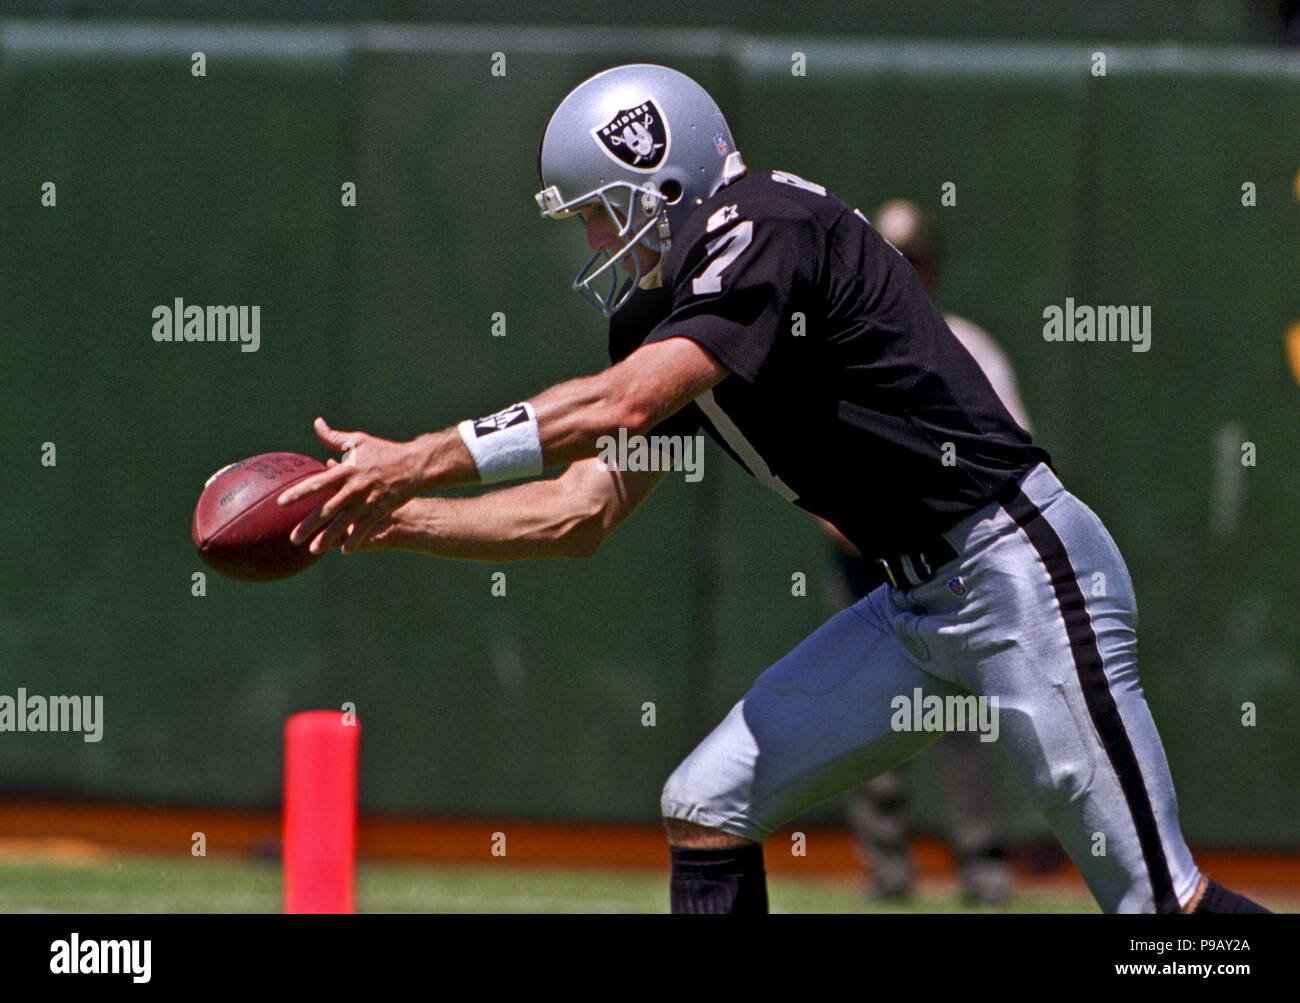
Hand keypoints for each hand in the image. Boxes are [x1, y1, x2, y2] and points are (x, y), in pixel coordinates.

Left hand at [277, 417, 425, 554]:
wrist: (415, 465)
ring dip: (328, 538)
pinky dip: (355, 540)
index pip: (318, 483)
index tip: (281, 503)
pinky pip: (364, 529)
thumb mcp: (359, 441)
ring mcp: (367, 502)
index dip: (299, 493)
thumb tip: (317, 424)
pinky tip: (344, 551)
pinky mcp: (379, 511)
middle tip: (293, 538)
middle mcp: (355, 488)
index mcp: (347, 470)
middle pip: (328, 510)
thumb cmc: (385, 451)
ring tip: (314, 550)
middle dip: (309, 525)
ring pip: (344, 524)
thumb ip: (334, 437)